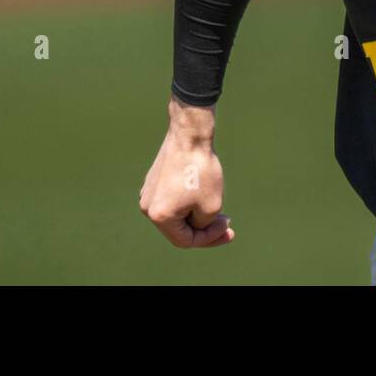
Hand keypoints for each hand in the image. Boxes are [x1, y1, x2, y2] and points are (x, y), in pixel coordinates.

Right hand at [139, 97, 235, 247]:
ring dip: (197, 215)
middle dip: (204, 228)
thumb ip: (203, 225)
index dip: (209, 238)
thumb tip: (197, 225)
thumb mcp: (210, 206)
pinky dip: (189, 203)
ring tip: (218, 209)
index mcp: (159, 216)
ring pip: (177, 214)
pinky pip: (173, 200)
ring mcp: (149, 192)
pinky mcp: (154, 181)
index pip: (185, 240)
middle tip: (227, 224)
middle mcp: (148, 206)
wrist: (190, 135)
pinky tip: (205, 195)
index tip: (228, 226)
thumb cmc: (201, 170)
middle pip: (179, 229)